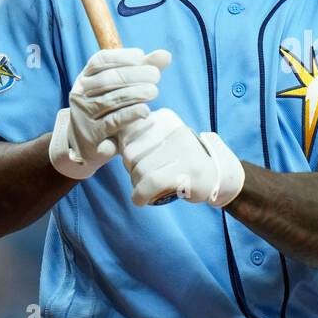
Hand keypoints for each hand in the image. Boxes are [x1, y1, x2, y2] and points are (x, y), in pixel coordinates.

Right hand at [48, 47, 171, 179]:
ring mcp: (84, 114)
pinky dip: (130, 114)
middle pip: (107, 79)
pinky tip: (145, 111)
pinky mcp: (92, 134)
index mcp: (86, 77)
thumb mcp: (123, 87)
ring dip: (135, 93)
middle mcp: (80, 93)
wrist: (89, 144)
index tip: (141, 57)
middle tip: (155, 75)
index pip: (100, 60)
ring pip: (110, 100)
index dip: (121, 56)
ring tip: (154, 91)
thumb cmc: (110, 109)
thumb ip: (143, 70)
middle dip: (134, 75)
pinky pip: (112, 121)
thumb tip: (165, 55)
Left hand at [120, 108, 243, 207]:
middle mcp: (175, 130)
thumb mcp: (157, 143)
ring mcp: (184, 150)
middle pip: (131, 154)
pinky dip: (140, 195)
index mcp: (165, 118)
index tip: (138, 162)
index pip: (127, 134)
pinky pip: (151, 183)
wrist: (216, 175)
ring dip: (137, 185)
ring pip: (140, 170)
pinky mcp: (188, 171)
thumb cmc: (180, 160)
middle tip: (142, 178)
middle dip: (131, 171)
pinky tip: (141, 199)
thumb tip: (101, 147)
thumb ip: (129, 142)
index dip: (126, 154)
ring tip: (146, 189)